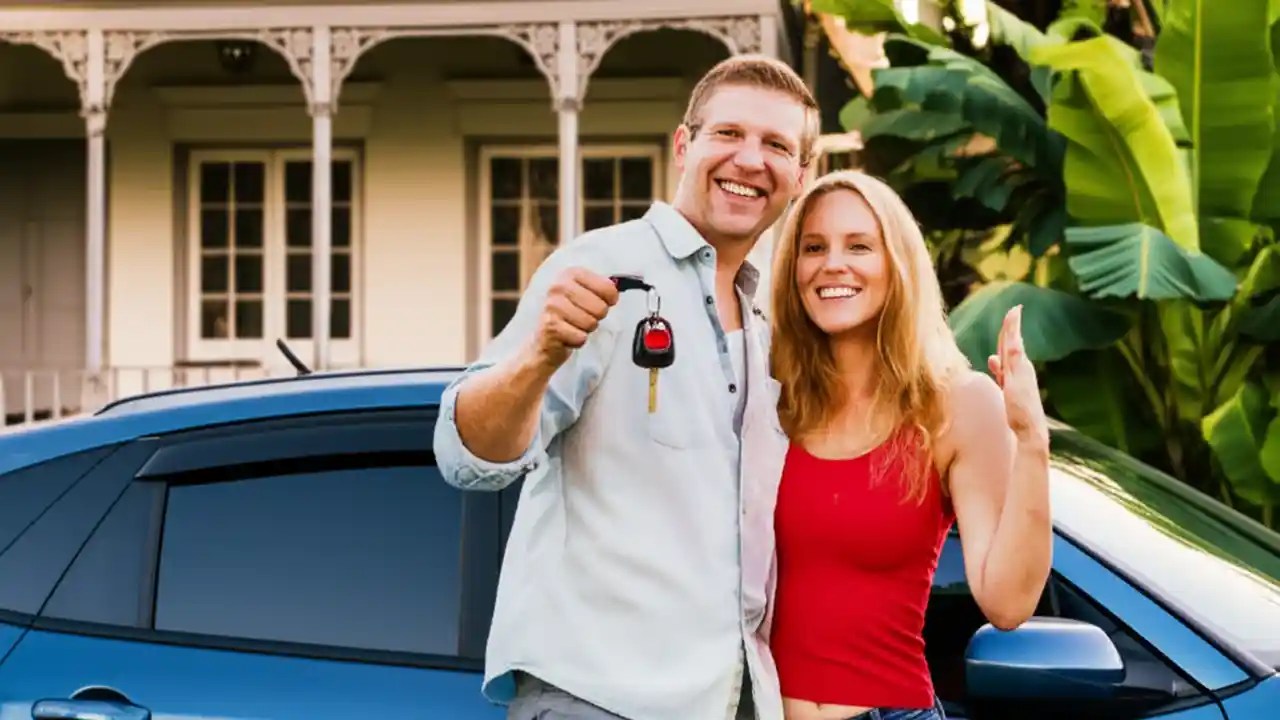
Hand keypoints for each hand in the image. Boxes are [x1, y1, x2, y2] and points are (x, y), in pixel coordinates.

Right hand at [530, 267, 619, 368]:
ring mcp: (553, 306)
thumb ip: (603, 288)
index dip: (610, 300)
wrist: (545, 339)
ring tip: (574, 325)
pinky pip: (581, 338)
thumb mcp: (586, 294)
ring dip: (586, 329)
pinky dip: (577, 340)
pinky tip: (567, 335)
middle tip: (583, 317)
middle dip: (596, 317)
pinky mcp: (551, 326)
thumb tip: (618, 287)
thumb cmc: (571, 315)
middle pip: (601, 307)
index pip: (608, 287)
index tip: (601, 302)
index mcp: (571, 273)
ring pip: (591, 323)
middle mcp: (559, 286)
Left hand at [987, 305, 1048, 446]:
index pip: (1010, 345)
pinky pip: (1016, 360)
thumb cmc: (1018, 412)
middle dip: (1013, 324)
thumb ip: (1000, 372)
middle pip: (1013, 341)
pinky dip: (1015, 347)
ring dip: (1014, 329)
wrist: (1030, 429)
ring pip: (1015, 346)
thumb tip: (992, 357)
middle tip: (1015, 308)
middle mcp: (1021, 368)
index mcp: (1017, 369)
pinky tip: (1014, 337)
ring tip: (1014, 313)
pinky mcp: (1018, 380)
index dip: (1009, 330)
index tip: (1011, 314)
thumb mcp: (1006, 387)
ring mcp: (1021, 373)